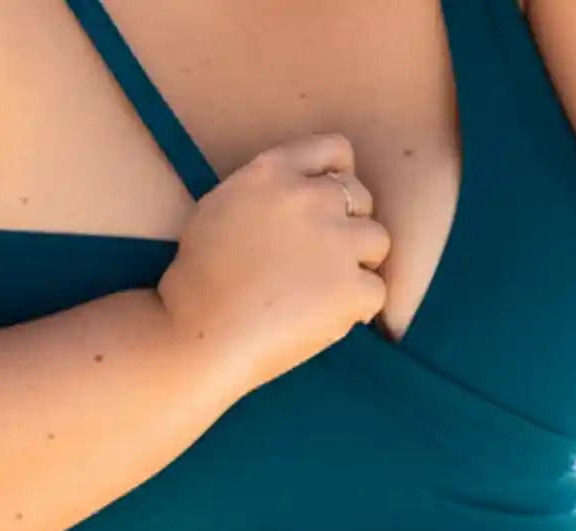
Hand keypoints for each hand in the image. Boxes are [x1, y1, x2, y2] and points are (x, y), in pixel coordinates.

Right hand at [159, 133, 390, 389]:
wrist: (198, 335)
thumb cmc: (198, 280)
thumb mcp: (218, 207)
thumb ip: (264, 192)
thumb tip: (301, 193)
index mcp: (273, 172)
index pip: (334, 150)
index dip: (339, 176)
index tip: (329, 205)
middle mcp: (310, 197)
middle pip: (362, 197)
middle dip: (346, 226)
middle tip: (315, 261)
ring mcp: (336, 242)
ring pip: (377, 241)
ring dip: (357, 264)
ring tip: (319, 291)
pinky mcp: (352, 288)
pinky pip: (375, 291)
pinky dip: (356, 308)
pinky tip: (320, 318)